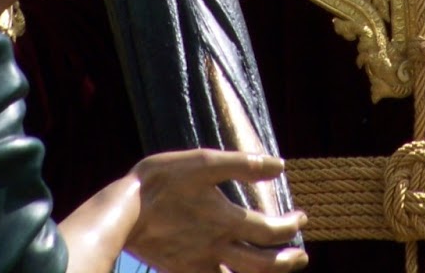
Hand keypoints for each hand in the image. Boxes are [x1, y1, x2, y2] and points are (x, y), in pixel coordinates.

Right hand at [124, 150, 306, 272]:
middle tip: (302, 256)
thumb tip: (279, 165)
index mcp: (227, 220)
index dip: (292, 225)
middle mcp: (218, 247)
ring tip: (276, 269)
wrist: (122, 212)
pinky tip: (232, 272)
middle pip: (263, 266)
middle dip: (287, 262)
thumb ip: (242, 164)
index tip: (301, 216)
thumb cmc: (162, 182)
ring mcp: (199, 263)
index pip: (272, 231)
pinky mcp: (182, 271)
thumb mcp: (203, 162)